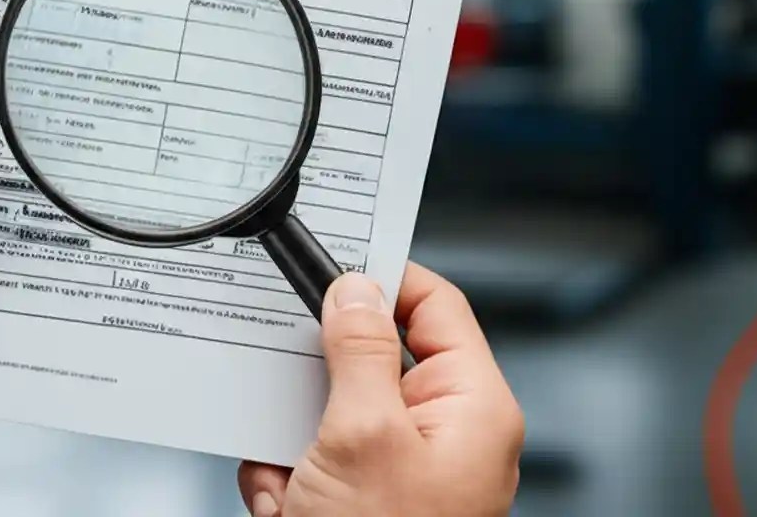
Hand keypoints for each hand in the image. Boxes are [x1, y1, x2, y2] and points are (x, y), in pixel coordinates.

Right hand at [239, 265, 523, 516]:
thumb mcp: (363, 435)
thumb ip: (358, 349)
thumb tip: (355, 287)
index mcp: (470, 406)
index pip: (435, 307)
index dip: (385, 277)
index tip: (332, 264)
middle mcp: (440, 430)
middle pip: (370, 357)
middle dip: (317, 378)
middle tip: (288, 376)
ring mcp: (399, 466)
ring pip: (329, 408)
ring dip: (292, 437)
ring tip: (291, 475)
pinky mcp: (362, 493)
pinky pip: (312, 455)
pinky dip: (286, 477)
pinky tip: (287, 506)